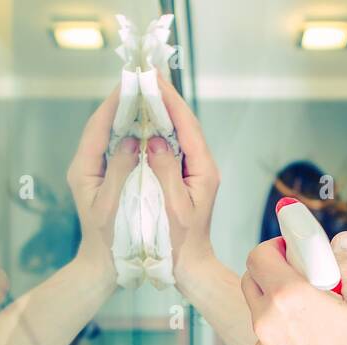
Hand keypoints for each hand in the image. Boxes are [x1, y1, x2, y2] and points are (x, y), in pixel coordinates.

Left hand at [67, 88, 140, 288]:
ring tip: (151, 100)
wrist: (104, 269)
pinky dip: (136, 137)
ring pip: (112, 135)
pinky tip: (152, 131)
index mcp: (84, 169)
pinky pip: (121, 150)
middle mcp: (86, 166)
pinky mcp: (107, 180)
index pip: (97, 125)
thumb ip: (122, 170)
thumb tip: (133, 139)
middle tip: (145, 84)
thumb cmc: (111, 243)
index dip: (115, 102)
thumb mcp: (115, 206)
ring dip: (131, 118)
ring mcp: (96, 172)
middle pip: (104, 125)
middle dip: (124, 105)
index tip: (132, 83)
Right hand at [147, 69, 220, 288]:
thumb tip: (155, 139)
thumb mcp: (172, 208)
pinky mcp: (185, 178)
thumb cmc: (179, 245)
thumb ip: (165, 171)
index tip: (152, 78)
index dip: (169, 99)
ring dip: (161, 110)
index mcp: (204, 171)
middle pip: (184, 122)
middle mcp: (202, 166)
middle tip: (145, 74)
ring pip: (178, 132)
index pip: (187, 125)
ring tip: (142, 89)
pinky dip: (157, 129)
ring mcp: (195, 172)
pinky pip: (171, 145)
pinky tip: (142, 121)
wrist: (189, 268)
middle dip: (165, 97)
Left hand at [241, 231, 346, 344]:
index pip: (259, 254)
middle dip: (273, 269)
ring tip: (315, 314)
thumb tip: (343, 243)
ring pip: (258, 310)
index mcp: (289, 297)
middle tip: (306, 276)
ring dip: (278, 301)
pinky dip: (282, 331)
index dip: (276, 246)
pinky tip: (314, 343)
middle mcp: (267, 320)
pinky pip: (268, 338)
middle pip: (252, 278)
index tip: (297, 249)